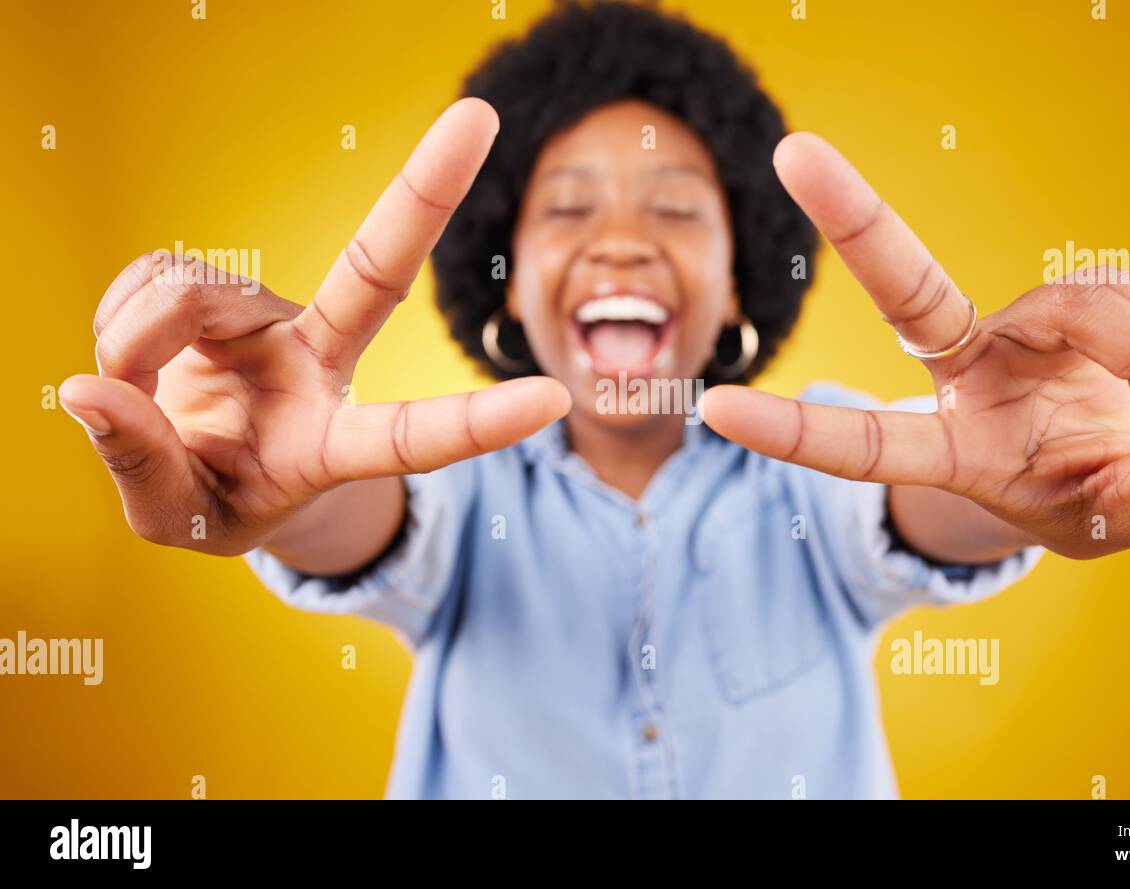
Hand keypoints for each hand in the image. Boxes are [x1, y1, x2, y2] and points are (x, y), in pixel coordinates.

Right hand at [60, 99, 569, 555]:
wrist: (196, 465)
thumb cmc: (213, 499)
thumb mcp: (178, 517)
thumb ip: (141, 464)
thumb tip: (90, 391)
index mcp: (332, 441)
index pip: (409, 436)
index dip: (475, 421)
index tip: (552, 403)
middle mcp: (321, 363)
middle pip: (373, 270)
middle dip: (424, 191)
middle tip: (479, 117)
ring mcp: (276, 318)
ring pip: (190, 289)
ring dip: (135, 342)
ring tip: (135, 390)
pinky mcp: (227, 288)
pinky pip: (153, 276)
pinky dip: (119, 321)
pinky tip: (144, 356)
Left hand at [699, 133, 1129, 558]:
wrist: (1116, 465)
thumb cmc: (1093, 501)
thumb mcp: (1128, 518)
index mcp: (954, 449)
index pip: (866, 445)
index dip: (796, 432)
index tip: (715, 406)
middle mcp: (964, 377)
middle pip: (907, 289)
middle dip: (855, 218)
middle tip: (794, 150)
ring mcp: (1009, 331)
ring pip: (1078, 304)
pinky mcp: (1058, 302)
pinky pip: (1119, 291)